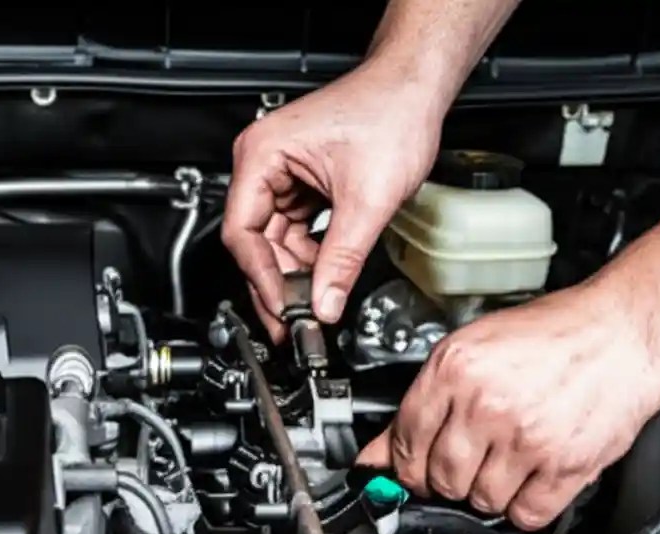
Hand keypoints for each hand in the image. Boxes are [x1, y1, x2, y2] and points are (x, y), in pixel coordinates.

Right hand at [222, 62, 445, 339]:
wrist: (416, 88)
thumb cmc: (390, 112)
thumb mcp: (368, 199)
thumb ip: (343, 259)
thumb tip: (325, 304)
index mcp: (262, 155)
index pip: (242, 232)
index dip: (261, 277)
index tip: (281, 309)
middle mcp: (264, 162)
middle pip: (255, 240)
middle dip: (277, 282)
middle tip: (293, 320)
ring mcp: (283, 173)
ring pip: (276, 239)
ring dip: (295, 271)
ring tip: (314, 301)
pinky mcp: (303, 182)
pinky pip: (296, 228)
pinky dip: (309, 254)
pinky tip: (324, 274)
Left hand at [356, 286, 659, 529]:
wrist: (625, 332)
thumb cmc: (556, 334)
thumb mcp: (475, 348)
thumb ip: (426, 400)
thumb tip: (379, 452)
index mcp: (455, 369)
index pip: (404, 441)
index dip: (404, 463)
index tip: (411, 470)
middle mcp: (486, 403)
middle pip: (439, 479)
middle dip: (448, 479)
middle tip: (469, 461)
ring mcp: (525, 438)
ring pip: (481, 501)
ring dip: (490, 492)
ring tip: (508, 461)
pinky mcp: (564, 465)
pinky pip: (526, 514)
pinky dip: (526, 507)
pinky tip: (532, 479)